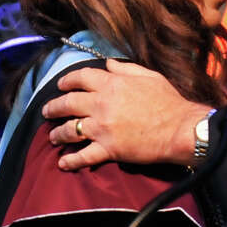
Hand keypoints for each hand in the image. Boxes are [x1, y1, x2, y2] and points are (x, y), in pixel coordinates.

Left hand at [42, 59, 209, 170]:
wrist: (179, 128)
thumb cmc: (168, 101)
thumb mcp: (149, 76)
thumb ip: (125, 69)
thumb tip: (108, 64)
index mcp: (112, 84)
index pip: (80, 78)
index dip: (66, 81)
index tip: (60, 86)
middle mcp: (102, 104)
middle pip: (68, 103)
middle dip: (53, 107)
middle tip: (47, 111)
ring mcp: (103, 128)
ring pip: (70, 130)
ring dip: (57, 134)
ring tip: (53, 137)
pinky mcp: (108, 149)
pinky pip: (83, 156)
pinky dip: (70, 160)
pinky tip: (62, 162)